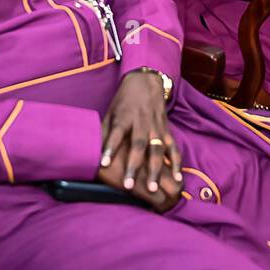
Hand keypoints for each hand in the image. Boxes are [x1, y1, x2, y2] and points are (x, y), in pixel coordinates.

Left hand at [98, 70, 182, 210]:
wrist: (147, 81)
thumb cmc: (124, 100)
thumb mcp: (111, 111)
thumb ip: (104, 131)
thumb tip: (92, 152)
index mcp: (124, 117)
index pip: (116, 134)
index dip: (110, 149)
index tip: (104, 164)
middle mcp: (141, 122)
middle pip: (139, 145)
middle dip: (134, 166)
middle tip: (129, 185)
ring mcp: (156, 127)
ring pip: (157, 149)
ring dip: (155, 170)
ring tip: (153, 188)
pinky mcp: (167, 130)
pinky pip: (173, 148)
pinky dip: (176, 163)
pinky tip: (177, 178)